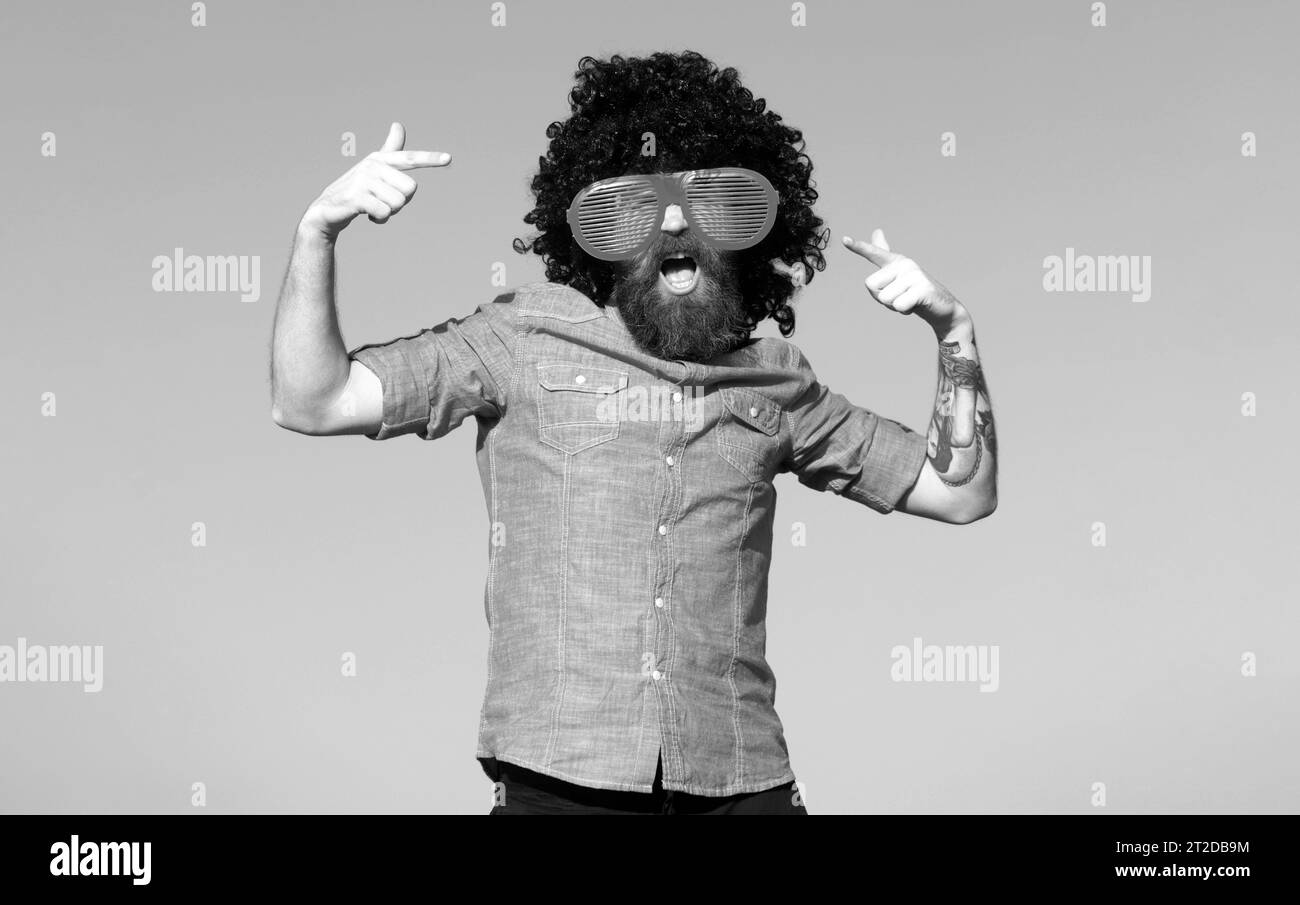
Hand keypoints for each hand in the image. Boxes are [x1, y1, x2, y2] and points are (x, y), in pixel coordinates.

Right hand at [300, 122, 450, 238]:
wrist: (328, 209)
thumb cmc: (357, 189)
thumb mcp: (375, 169)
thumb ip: (390, 150)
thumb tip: (398, 125)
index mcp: (381, 159)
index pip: (409, 158)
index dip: (430, 159)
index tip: (449, 158)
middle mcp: (373, 165)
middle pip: (410, 190)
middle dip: (400, 202)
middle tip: (382, 201)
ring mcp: (363, 180)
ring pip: (398, 204)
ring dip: (389, 213)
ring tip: (374, 208)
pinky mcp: (356, 196)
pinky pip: (384, 213)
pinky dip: (380, 220)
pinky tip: (368, 215)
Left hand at [842, 229, 967, 333]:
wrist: (942, 308)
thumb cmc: (914, 293)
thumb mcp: (896, 275)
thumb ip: (885, 255)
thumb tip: (877, 231)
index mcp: (896, 261)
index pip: (875, 253)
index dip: (859, 247)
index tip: (844, 240)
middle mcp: (905, 264)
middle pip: (871, 286)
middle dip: (882, 299)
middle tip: (900, 297)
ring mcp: (915, 275)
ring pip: (885, 298)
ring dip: (895, 306)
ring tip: (909, 301)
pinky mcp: (923, 288)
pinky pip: (898, 305)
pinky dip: (905, 311)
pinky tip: (916, 305)